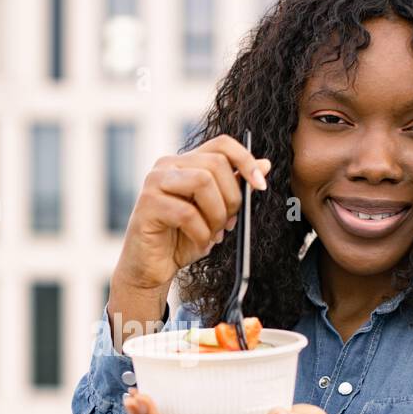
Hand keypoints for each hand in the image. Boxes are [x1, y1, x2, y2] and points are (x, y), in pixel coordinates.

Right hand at [114, 133, 271, 292]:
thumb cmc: (182, 239)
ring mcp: (154, 182)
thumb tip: (265, 165)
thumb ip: (235, 188)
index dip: (246, 160)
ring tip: (213, 235)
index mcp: (185, 163)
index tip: (260, 186)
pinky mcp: (147, 205)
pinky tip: (200, 245)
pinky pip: (187, 213)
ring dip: (216, 215)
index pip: (221, 145)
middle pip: (215, 164)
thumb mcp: (216, 212)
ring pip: (202, 182)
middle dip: (232, 198)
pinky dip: (201, 234)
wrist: (152, 268)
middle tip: (229, 224)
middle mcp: (167, 166)